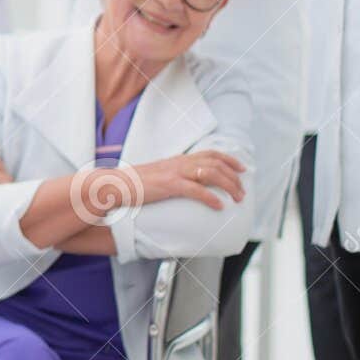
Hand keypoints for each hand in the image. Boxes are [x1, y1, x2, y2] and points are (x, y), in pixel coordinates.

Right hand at [130, 151, 245, 210]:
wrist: (116, 184)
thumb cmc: (136, 183)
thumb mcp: (160, 175)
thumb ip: (175, 175)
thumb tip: (188, 185)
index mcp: (179, 160)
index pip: (210, 154)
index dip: (229, 160)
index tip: (242, 169)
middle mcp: (180, 163)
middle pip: (216, 163)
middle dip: (234, 177)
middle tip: (242, 191)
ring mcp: (175, 173)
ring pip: (210, 174)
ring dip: (228, 186)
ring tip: (236, 199)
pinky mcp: (169, 185)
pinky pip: (196, 190)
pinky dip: (211, 198)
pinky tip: (219, 206)